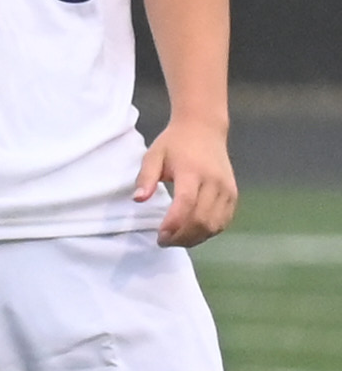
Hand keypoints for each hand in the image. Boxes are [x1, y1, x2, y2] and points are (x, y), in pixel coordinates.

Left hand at [134, 114, 238, 247]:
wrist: (204, 129)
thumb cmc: (174, 144)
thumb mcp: (153, 155)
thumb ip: (145, 178)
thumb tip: (138, 200)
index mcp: (193, 171)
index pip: (187, 203)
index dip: (174, 223)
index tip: (159, 235)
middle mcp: (215, 181)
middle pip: (202, 219)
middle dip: (181, 236)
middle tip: (163, 241)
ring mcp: (227, 189)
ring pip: (215, 224)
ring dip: (195, 238)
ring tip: (175, 240)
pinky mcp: (233, 194)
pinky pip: (224, 221)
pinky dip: (208, 232)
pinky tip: (192, 234)